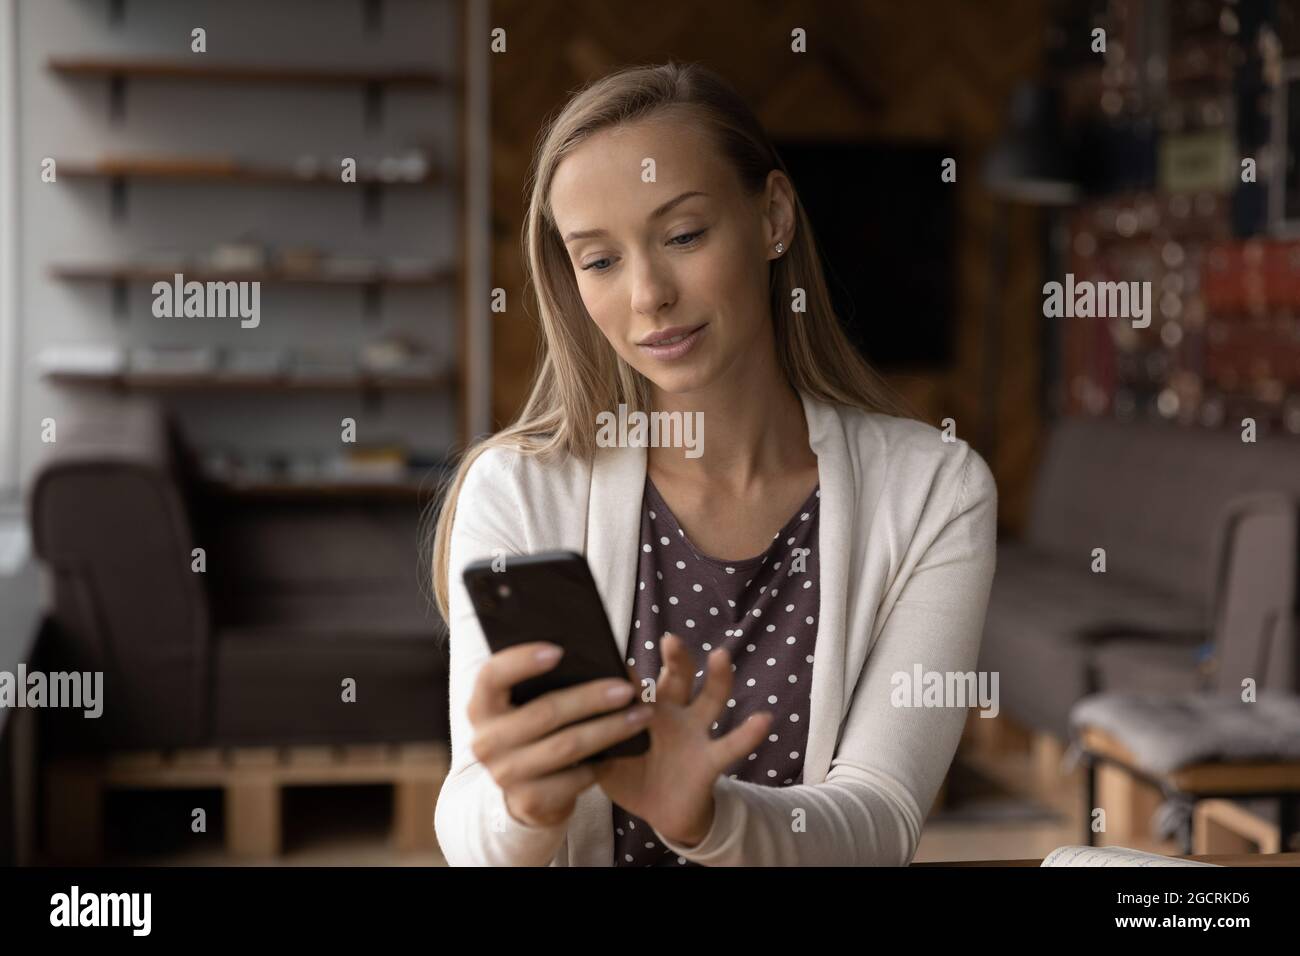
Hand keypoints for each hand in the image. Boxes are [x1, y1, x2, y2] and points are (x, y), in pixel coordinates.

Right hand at [468, 641, 653, 828]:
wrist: (527, 789)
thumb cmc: (535, 728)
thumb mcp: (527, 702)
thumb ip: (545, 679)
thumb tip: (590, 652)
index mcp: (481, 706)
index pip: (492, 676)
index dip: (522, 661)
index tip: (559, 650)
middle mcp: (486, 741)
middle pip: (545, 712)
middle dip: (591, 698)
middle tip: (627, 688)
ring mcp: (505, 774)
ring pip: (567, 745)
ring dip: (610, 728)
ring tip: (641, 715)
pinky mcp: (530, 801)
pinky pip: (576, 777)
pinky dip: (602, 762)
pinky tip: (622, 750)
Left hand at [593, 632, 772, 846]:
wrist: (660, 811)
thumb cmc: (628, 773)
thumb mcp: (602, 755)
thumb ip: (585, 735)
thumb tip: (549, 715)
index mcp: (642, 706)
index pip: (633, 678)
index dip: (622, 666)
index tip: (609, 646)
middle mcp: (672, 711)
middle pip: (678, 677)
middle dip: (677, 657)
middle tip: (670, 638)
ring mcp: (695, 732)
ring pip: (710, 699)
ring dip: (718, 677)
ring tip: (721, 656)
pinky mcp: (710, 759)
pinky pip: (731, 745)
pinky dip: (748, 733)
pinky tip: (763, 719)